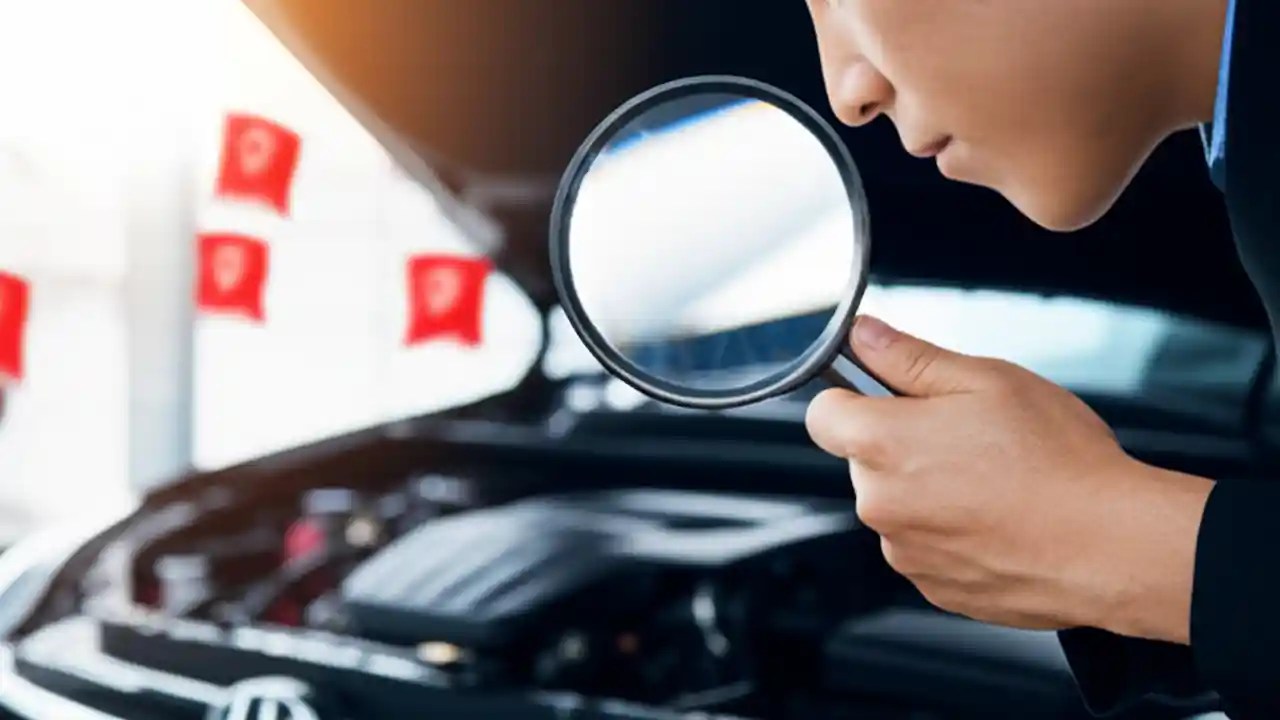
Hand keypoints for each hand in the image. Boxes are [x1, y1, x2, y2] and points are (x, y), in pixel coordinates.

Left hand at [806, 316, 1213, 641]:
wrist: (1112, 547)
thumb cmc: (1059, 461)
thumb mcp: (986, 381)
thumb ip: (910, 357)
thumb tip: (864, 335)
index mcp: (881, 444)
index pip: (823, 414)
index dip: (854, 398)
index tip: (890, 396)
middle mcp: (879, 505)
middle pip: (864, 461)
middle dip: (903, 444)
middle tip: (969, 436)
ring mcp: (905, 552)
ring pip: (898, 505)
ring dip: (929, 491)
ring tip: (996, 482)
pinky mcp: (934, 587)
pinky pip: (927, 547)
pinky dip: (954, 533)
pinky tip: (1002, 520)